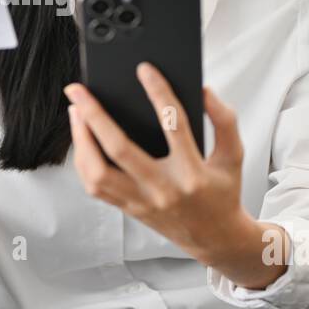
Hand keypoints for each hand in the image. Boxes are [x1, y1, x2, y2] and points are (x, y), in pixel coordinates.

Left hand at [63, 62, 249, 263]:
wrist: (213, 238)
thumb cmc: (222, 192)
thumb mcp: (233, 156)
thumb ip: (224, 121)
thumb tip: (204, 90)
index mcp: (192, 174)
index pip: (174, 125)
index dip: (159, 93)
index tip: (144, 69)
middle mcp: (163, 190)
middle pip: (119, 149)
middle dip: (94, 116)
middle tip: (78, 90)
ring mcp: (141, 202)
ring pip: (97, 172)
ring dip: (81, 139)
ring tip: (75, 112)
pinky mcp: (128, 208)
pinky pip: (95, 186)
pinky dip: (83, 160)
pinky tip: (81, 138)